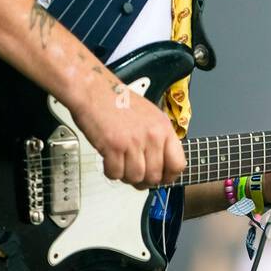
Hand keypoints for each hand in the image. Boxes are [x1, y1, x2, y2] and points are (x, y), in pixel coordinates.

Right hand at [70, 73, 185, 188]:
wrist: (92, 90)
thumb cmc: (116, 101)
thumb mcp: (149, 115)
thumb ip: (157, 138)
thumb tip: (160, 162)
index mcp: (163, 127)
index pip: (178, 163)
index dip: (169, 176)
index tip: (161, 178)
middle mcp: (152, 135)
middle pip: (155, 176)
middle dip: (143, 180)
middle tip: (134, 173)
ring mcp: (134, 141)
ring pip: (136, 178)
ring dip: (126, 176)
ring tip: (120, 164)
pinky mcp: (114, 146)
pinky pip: (116, 174)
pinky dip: (110, 171)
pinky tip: (109, 160)